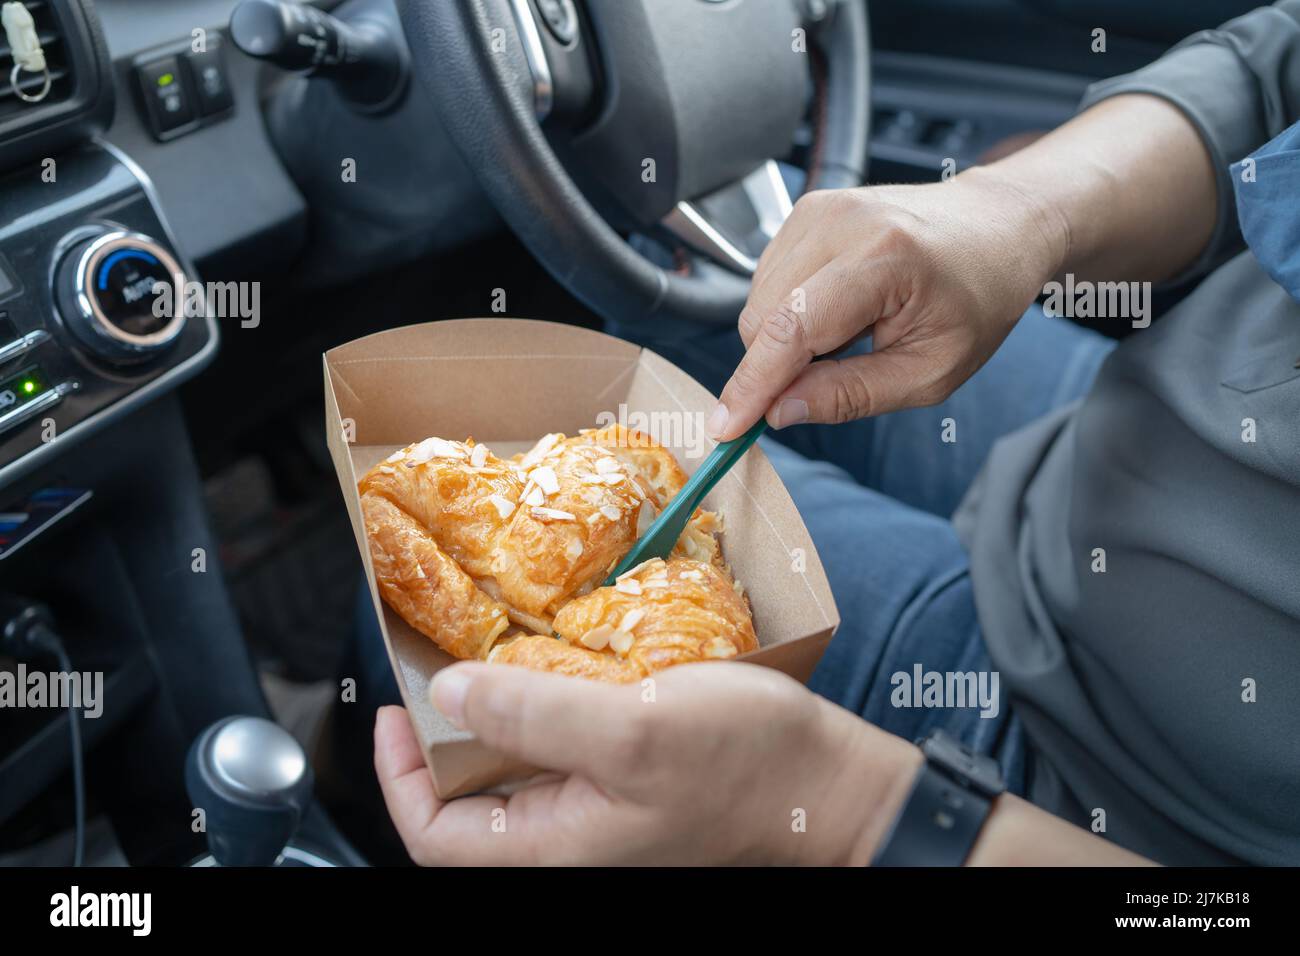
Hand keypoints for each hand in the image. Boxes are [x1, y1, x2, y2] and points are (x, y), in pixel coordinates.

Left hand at [374, 661, 920, 864]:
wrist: (831, 782)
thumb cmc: (746, 765)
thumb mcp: (630, 730)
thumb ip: (532, 713)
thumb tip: (446, 692)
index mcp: (556, 847)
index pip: (435, 835)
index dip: (398, 774)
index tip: (394, 708)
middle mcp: (570, 840)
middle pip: (470, 799)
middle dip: (447, 732)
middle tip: (446, 662)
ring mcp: (600, 814)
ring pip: (517, 770)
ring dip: (500, 713)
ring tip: (498, 653)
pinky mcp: (630, 786)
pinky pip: (565, 753)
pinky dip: (550, 708)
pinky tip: (565, 664)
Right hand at [707, 169, 1068, 439]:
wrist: (999, 225)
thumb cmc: (978, 296)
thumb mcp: (931, 371)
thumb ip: (851, 395)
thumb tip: (779, 412)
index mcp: (884, 258)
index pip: (791, 328)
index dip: (752, 384)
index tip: (725, 428)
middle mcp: (842, 221)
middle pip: (761, 317)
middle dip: (776, 366)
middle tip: (833, 377)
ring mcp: (819, 208)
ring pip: (757, 301)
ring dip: (786, 339)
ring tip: (851, 335)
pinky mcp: (807, 210)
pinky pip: (768, 280)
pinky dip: (790, 311)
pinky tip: (838, 312)